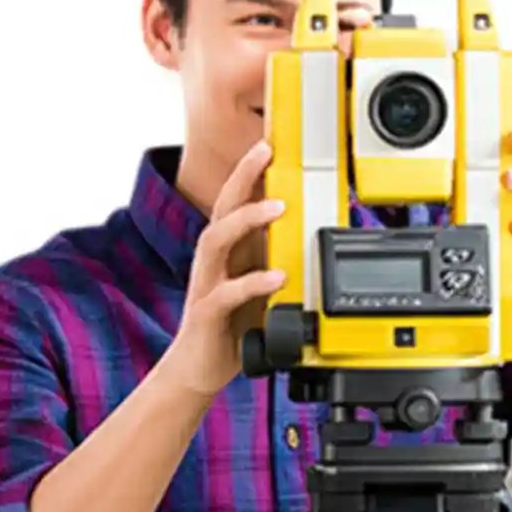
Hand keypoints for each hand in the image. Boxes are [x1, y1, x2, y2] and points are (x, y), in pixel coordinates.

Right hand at [161, 141, 287, 398]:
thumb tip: (311, 231)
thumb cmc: (233, 323)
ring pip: (217, 240)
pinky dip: (252, 283)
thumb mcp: (264, 282)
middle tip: (267, 151)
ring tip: (278, 208)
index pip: (237, 200)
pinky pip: (227, 293)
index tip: (271, 142)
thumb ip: (278, 256)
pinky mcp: (207, 313)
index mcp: (230, 250)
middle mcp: (215, 260)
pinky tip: (276, 277)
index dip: (251, 170)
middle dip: (244, 175)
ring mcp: (208, 283)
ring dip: (247, 220)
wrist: (200, 369)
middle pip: (223, 206)